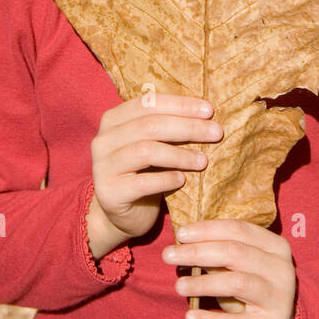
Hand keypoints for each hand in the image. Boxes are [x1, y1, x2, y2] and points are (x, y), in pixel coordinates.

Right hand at [86, 93, 223, 258]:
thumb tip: (206, 113)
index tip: (209, 110)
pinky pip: (143, 182)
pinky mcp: (109, 193)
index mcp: (113, 120)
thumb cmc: (143, 173)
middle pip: (150, 125)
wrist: (122, 215)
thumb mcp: (151, 144)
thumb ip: (166, 127)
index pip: (148, 103)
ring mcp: (103, 166)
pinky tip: (182, 180)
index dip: (180, 104)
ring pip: (146, 151)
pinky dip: (167, 179)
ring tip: (203, 161)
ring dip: (180, 155)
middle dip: (187, 127)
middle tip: (216, 133)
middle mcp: (103, 140)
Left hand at [161, 219, 296, 318]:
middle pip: (234, 252)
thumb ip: (220, 253)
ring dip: (202, 283)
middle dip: (197, 252)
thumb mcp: (242, 267)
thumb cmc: (252, 290)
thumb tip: (184, 243)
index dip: (207, 229)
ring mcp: (280, 298)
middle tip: (168, 255)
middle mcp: (282, 269)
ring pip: (236, 283)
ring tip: (178, 286)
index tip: (180, 233)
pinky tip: (190, 317)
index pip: (238, 229)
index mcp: (276, 246)